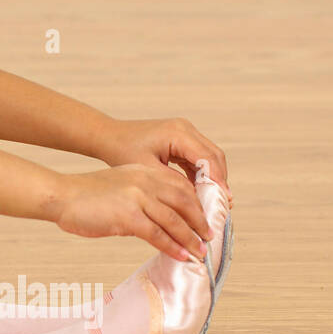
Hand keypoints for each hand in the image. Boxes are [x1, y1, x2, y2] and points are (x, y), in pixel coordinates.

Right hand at [48, 164, 214, 262]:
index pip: (181, 186)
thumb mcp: (120, 184)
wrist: (61, 196)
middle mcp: (145, 180)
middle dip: (200, 221)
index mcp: (144, 171)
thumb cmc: (86, 194)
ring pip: (175, 220)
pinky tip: (181, 255)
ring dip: (190, 238)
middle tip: (208, 236)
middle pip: (184, 201)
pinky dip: (173, 247)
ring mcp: (137, 197)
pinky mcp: (128, 216)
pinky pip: (158, 235)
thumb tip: (161, 217)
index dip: (197, 204)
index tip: (205, 219)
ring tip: (200, 252)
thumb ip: (142, 193)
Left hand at [98, 116, 231, 204]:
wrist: (107, 136)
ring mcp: (184, 132)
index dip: (218, 181)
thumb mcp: (147, 170)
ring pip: (208, 157)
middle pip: (213, 156)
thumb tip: (196, 200)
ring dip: (212, 178)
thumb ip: (173, 183)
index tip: (225, 201)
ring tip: (215, 202)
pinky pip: (197, 158)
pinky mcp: (180, 139)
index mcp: (178, 133)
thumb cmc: (121, 150)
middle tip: (224, 204)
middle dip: (219, 180)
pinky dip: (201, 174)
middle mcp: (185, 129)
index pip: (207, 158)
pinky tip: (200, 193)